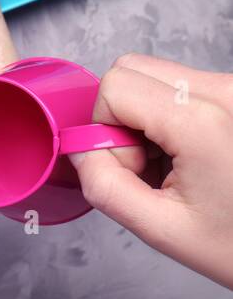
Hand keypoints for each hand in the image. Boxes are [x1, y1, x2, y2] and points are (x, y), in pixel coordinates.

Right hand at [70, 54, 232, 288]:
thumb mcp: (159, 229)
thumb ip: (103, 185)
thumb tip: (79, 150)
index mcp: (203, 121)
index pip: (115, 87)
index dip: (106, 130)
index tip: (135, 169)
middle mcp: (226, 91)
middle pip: (132, 70)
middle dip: (122, 118)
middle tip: (150, 164)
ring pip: (154, 77)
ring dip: (146, 118)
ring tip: (174, 164)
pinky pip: (180, 88)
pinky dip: (169, 118)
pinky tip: (190, 156)